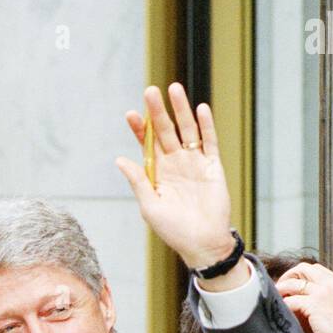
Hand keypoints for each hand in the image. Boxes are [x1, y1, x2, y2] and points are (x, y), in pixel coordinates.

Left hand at [116, 82, 245, 287]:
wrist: (202, 243)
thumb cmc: (174, 230)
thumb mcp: (150, 206)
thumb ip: (138, 181)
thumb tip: (119, 159)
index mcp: (158, 172)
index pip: (146, 144)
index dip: (139, 129)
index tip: (130, 114)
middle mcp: (175, 163)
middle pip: (165, 131)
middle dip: (158, 112)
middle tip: (150, 91)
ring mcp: (194, 162)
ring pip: (187, 130)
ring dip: (181, 110)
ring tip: (174, 89)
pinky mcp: (212, 166)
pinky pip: (209, 142)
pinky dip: (205, 126)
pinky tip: (200, 109)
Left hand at [275, 262, 332, 332]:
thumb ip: (329, 299)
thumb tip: (307, 297)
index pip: (315, 269)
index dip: (300, 275)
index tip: (292, 284)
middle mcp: (331, 284)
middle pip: (303, 268)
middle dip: (288, 276)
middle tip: (280, 288)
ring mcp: (323, 293)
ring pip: (294, 284)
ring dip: (281, 289)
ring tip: (276, 298)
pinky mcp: (315, 305)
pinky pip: (291, 300)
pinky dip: (284, 304)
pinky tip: (282, 311)